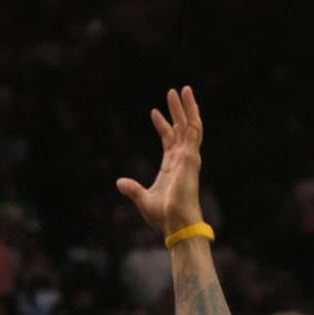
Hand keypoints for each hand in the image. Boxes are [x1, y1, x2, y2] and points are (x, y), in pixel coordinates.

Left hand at [116, 86, 207, 241]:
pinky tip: (188, 101)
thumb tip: (120, 182)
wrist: (176, 224)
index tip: (154, 112)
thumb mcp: (143, 199)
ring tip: (183, 89)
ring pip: (191, 125)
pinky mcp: (191, 157)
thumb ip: (133, 189)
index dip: (163, 125)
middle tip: (173, 92)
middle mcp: (182, 159)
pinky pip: (194, 131)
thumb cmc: (163, 216)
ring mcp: (188, 157)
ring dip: (187, 107)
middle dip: (177, 110)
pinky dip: (191, 115)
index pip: (169, 140)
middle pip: (181, 128)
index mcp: (172, 167)